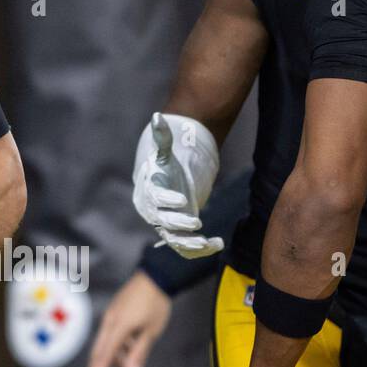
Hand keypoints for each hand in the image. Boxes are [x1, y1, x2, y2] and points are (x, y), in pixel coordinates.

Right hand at [86, 270, 171, 366]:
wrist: (154, 277)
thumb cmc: (155, 305)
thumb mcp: (151, 332)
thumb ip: (139, 353)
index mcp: (118, 326)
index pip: (105, 356)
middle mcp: (109, 322)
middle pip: (99, 352)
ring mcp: (110, 317)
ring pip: (107, 345)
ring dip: (116, 361)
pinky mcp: (114, 314)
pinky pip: (112, 336)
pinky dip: (118, 349)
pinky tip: (129, 356)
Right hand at [132, 112, 222, 257]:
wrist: (166, 187)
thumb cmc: (165, 171)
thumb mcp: (164, 155)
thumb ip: (162, 138)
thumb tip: (158, 116)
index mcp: (148, 194)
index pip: (154, 199)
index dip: (167, 201)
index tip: (183, 200)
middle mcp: (154, 214)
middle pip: (162, 222)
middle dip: (178, 224)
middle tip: (197, 223)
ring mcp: (165, 228)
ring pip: (174, 240)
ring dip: (189, 243)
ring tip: (207, 242)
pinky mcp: (178, 237)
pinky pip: (186, 248)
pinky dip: (200, 250)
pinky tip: (218, 243)